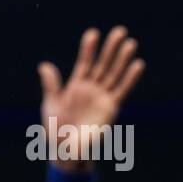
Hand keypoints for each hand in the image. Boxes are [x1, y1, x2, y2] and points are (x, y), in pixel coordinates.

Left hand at [38, 26, 144, 171]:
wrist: (66, 151)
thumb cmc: (56, 129)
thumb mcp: (51, 104)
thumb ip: (51, 84)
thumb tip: (44, 65)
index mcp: (76, 86)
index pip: (84, 62)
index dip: (89, 48)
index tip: (93, 33)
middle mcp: (92, 89)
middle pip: (102, 64)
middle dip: (110, 48)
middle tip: (120, 30)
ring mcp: (102, 97)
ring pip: (114, 74)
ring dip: (122, 59)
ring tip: (131, 42)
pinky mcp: (111, 108)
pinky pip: (122, 90)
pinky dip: (130, 78)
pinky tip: (138, 64)